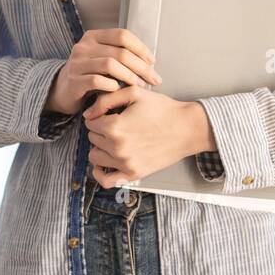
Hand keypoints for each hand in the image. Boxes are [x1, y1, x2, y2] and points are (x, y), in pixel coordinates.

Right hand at [44, 27, 161, 116]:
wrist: (63, 90)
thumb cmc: (90, 75)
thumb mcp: (103, 59)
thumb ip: (120, 55)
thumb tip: (150, 61)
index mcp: (93, 37)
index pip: (122, 35)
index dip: (141, 48)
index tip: (152, 62)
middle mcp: (83, 46)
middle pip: (119, 52)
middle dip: (141, 66)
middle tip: (153, 79)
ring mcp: (77, 63)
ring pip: (110, 64)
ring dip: (129, 76)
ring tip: (139, 85)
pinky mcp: (74, 81)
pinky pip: (97, 81)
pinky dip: (112, 85)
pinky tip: (118, 90)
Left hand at [82, 84, 210, 188]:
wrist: (187, 128)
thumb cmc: (163, 109)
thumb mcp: (134, 93)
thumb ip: (105, 100)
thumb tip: (87, 114)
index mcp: (115, 127)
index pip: (90, 123)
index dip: (98, 116)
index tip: (110, 114)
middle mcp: (117, 147)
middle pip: (92, 138)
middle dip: (100, 130)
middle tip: (117, 125)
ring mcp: (125, 163)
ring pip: (95, 157)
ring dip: (101, 147)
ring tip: (114, 140)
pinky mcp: (133, 174)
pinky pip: (105, 180)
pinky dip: (100, 173)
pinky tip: (105, 163)